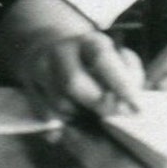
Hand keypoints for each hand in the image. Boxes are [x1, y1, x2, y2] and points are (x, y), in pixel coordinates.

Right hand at [21, 30, 144, 118]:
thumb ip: (130, 75)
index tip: (138, 108)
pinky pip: (45, 116)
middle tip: (113, 114)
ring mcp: (41, 69)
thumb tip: (130, 103)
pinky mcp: (29, 87)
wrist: (53, 49)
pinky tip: (74, 122)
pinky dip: (62, 126)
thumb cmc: (96, 60)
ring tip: (92, 112)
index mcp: (89, 41)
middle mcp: (61, 52)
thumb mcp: (118, 57)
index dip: (120, 85)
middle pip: (73, 83)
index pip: (102, 60)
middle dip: (96, 104)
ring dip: (80, 115)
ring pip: (59, 103)